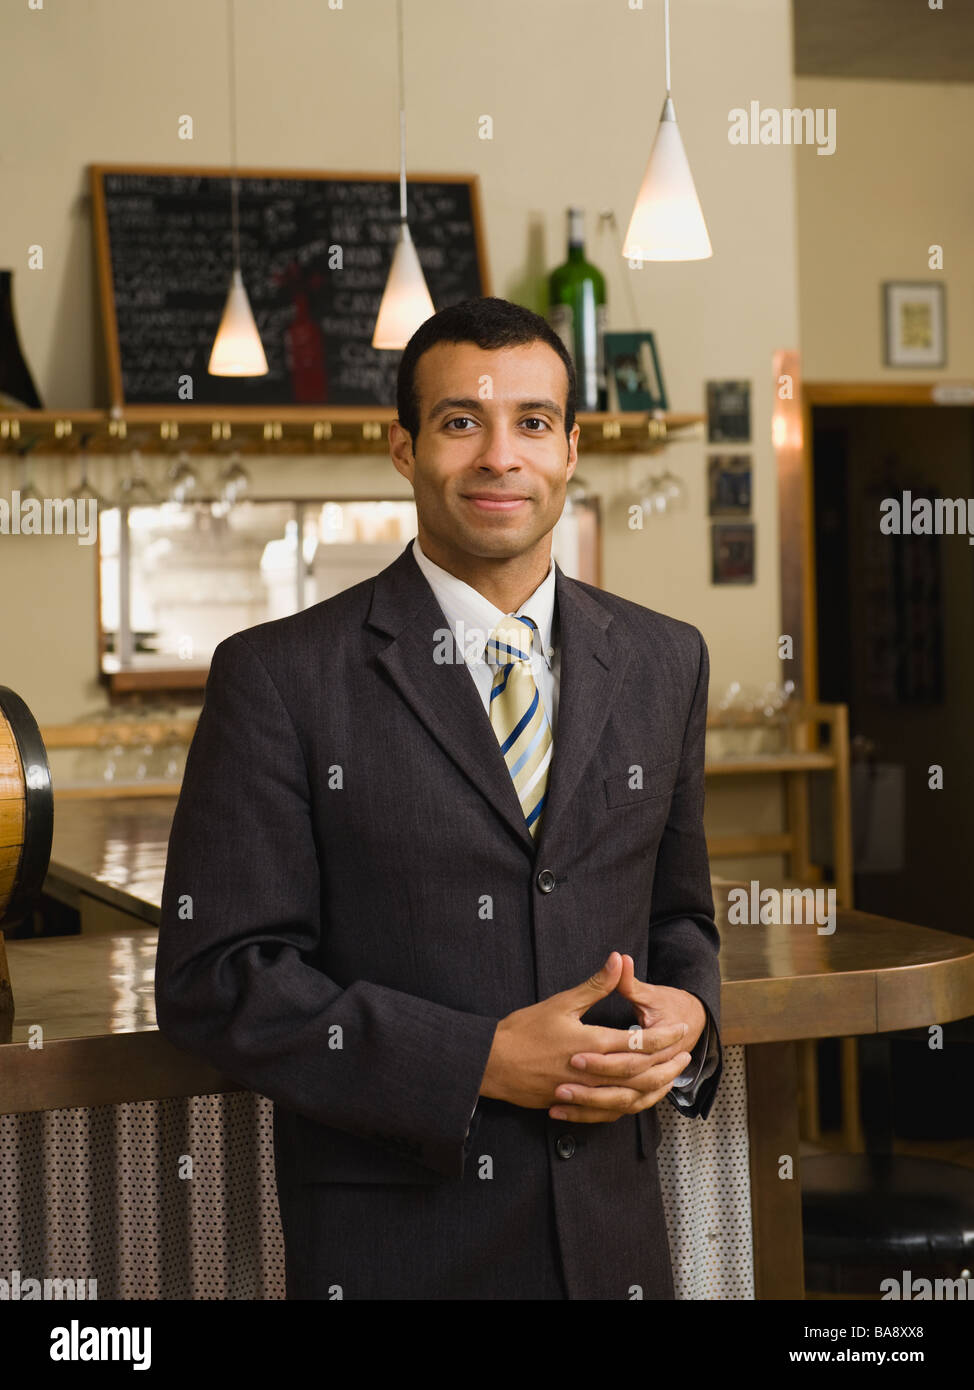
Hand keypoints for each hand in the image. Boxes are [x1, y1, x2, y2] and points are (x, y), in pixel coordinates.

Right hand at [479, 952, 680, 1114]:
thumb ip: (595, 985)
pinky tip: (637, 1099)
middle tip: (686, 1057)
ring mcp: (582, 1093)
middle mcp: (592, 1073)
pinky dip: (628, 1107)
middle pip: (641, 1074)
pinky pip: (608, 1113)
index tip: (681, 1030)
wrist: (492, 1063)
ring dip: (654, 1088)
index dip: (665, 1037)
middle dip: (667, 1065)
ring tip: (670, 1080)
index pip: (640, 1043)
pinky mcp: (572, 1105)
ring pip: (629, 1097)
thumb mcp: (561, 1002)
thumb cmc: (523, 1030)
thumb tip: (617, 959)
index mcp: (592, 1044)